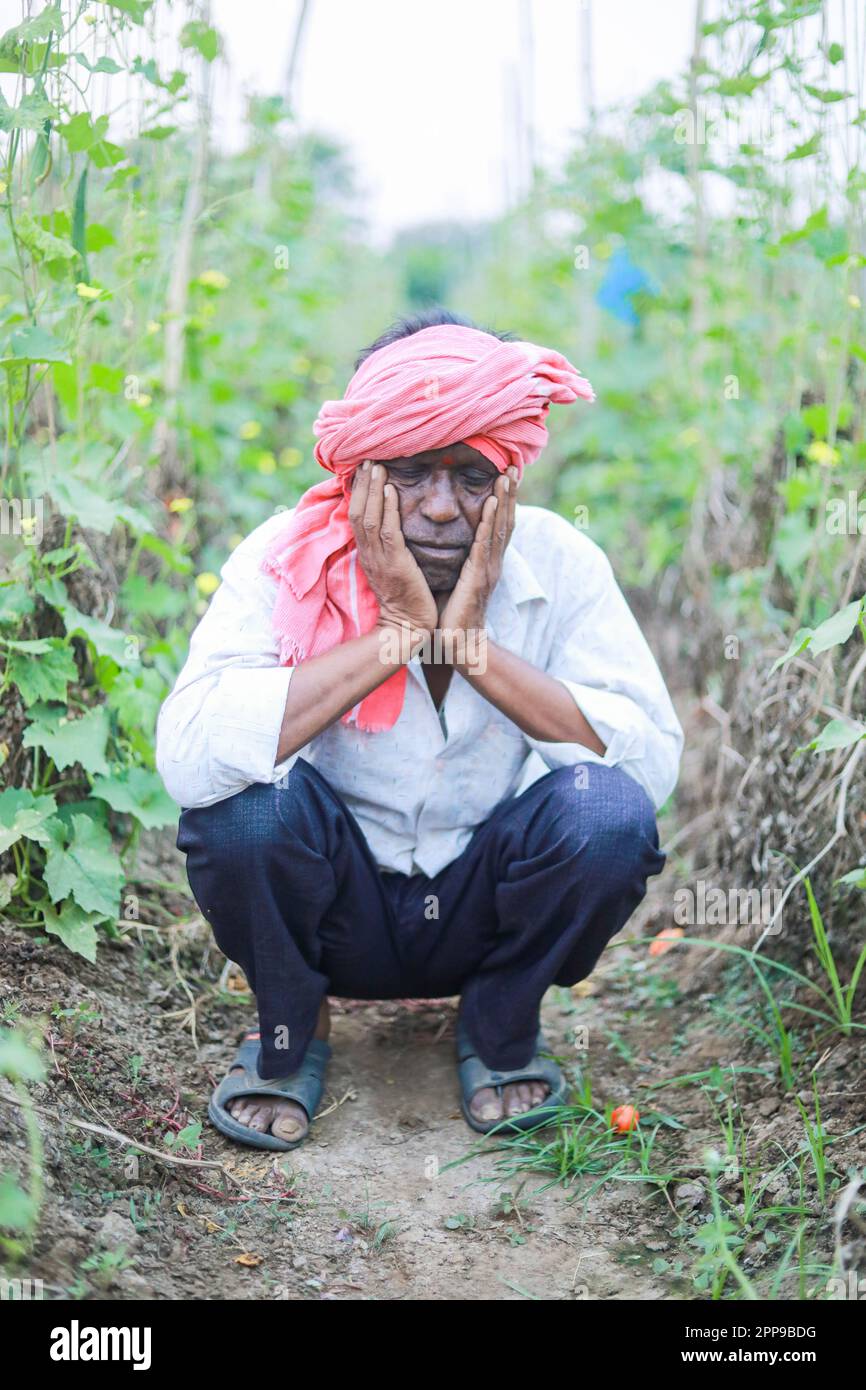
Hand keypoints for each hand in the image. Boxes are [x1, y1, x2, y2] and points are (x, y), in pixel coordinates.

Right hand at [349, 460, 437, 637]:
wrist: (409, 627)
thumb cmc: (407, 597)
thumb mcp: (392, 566)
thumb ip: (390, 545)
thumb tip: (393, 521)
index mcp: (367, 553)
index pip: (357, 515)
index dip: (359, 491)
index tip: (364, 467)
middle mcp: (369, 553)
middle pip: (358, 511)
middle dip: (362, 483)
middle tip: (368, 457)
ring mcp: (380, 559)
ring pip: (369, 517)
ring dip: (373, 489)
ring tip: (377, 465)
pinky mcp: (395, 564)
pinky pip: (388, 532)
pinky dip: (388, 508)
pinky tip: (391, 489)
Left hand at [438, 466, 517, 639]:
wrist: (457, 642)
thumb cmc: (452, 611)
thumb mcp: (455, 577)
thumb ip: (456, 557)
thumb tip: (442, 537)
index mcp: (487, 560)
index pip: (498, 523)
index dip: (504, 499)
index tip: (506, 475)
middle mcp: (492, 561)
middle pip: (505, 520)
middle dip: (510, 492)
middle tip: (514, 466)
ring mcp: (488, 568)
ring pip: (499, 527)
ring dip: (504, 500)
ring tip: (507, 476)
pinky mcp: (479, 577)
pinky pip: (484, 544)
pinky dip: (489, 522)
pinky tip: (491, 505)